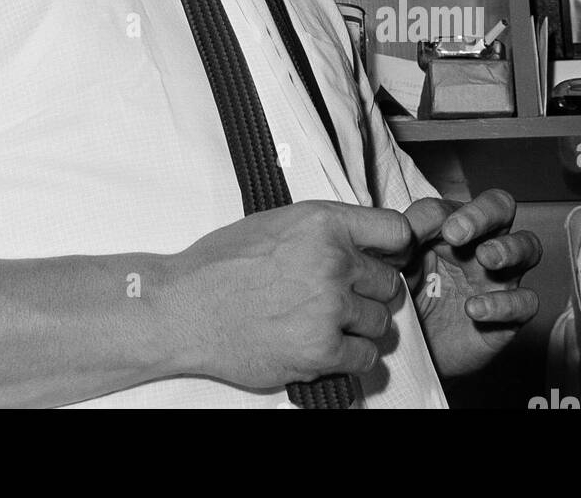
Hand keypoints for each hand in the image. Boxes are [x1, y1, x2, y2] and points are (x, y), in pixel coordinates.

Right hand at [165, 201, 411, 390]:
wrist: (185, 307)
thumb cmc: (223, 264)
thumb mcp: (277, 223)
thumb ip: (324, 231)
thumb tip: (365, 245)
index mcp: (323, 222)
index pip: (395, 231)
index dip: (394, 249)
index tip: (385, 259)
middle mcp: (333, 260)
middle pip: (390, 283)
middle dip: (369, 292)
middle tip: (338, 297)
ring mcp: (330, 306)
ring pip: (381, 322)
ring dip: (359, 326)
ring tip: (322, 321)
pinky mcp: (322, 349)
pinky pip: (366, 357)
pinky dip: (349, 356)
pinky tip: (321, 344)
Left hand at [402, 189, 540, 377]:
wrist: (413, 345)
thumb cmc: (407, 293)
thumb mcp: (397, 262)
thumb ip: (402, 240)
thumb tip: (406, 226)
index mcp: (453, 226)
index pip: (454, 204)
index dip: (438, 215)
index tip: (416, 233)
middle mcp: (483, 243)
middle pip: (501, 208)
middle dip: (483, 213)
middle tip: (457, 232)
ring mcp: (501, 277)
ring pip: (527, 247)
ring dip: (508, 248)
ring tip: (485, 258)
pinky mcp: (511, 315)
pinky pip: (525, 302)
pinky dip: (503, 303)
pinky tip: (475, 309)